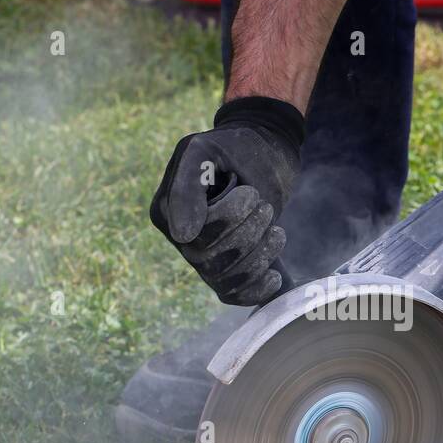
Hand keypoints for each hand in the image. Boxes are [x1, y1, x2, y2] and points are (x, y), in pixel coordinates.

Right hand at [151, 97, 304, 304]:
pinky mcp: (226, 270)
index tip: (250, 193)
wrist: (262, 154)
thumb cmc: (234, 147)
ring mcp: (202, 257)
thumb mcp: (205, 151)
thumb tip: (182, 236)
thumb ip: (188, 185)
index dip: (230, 218)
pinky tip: (274, 275)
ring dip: (260, 255)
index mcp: (166, 211)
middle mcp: (180, 239)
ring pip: (226, 279)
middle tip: (265, 206)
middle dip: (249, 234)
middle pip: (212, 259)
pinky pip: (233, 295)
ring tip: (276, 229)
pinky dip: (256, 290)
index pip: (196, 235)